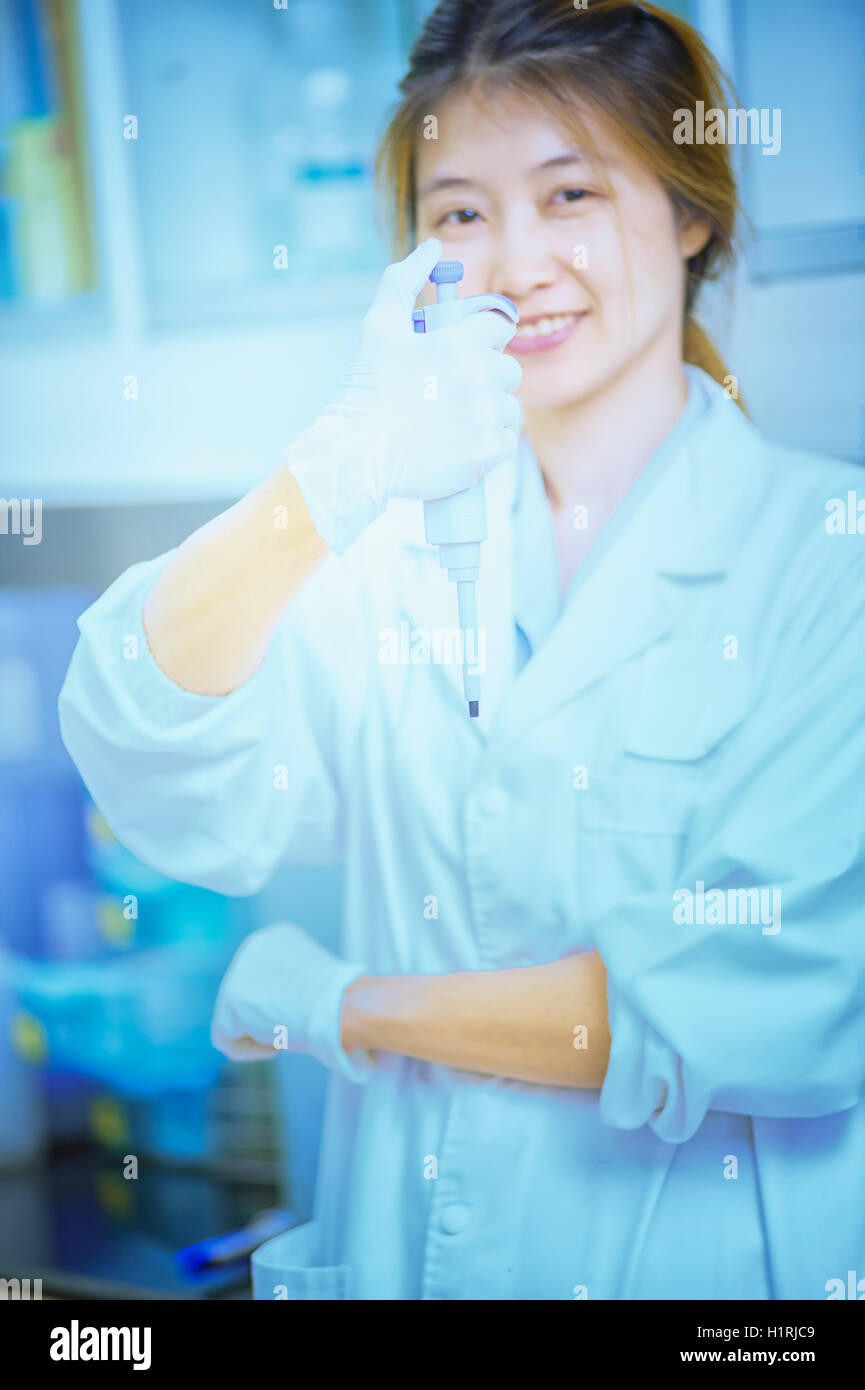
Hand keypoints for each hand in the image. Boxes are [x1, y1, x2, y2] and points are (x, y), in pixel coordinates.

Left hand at [210, 921, 374, 1081]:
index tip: (307, 1011)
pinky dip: (253, 1050)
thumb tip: (287, 1008)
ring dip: (264, 1032)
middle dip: (270, 1017)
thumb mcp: (314, 980)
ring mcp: (237, 972)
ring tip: (291, 1029)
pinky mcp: (229, 1001)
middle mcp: (253, 946)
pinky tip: (277, 1042)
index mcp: (276, 937)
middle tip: (297, 1025)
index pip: (266, 979)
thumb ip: (292, 985)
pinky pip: (228, 1038)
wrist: (341, 1005)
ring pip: (238, 1019)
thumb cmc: (342, 1000)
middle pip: (249, 997)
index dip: (286, 1003)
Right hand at [286, 238, 522, 554]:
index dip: (484, 338)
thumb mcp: (379, 327)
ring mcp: (487, 417)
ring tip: (452, 422)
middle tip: (452, 393)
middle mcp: (481, 377)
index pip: (500, 326)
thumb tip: (432, 246)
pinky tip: (459, 445)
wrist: (357, 455)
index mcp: (461, 342)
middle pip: (509, 370)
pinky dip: (487, 445)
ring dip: (489, 413)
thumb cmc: (366, 390)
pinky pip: (505, 442)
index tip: (466, 354)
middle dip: (486, 379)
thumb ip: (404, 280)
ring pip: (509, 409)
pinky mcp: (488, 453)